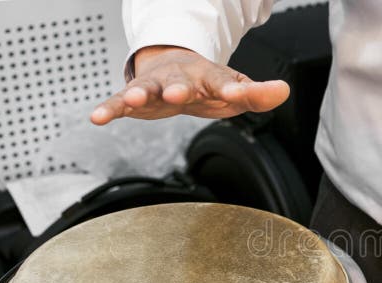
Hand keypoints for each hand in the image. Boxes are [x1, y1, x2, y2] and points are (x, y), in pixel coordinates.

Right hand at [90, 46, 289, 124]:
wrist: (175, 66)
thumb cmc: (209, 83)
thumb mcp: (236, 89)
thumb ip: (258, 94)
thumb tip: (284, 91)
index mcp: (210, 77)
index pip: (224, 83)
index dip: (234, 89)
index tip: (242, 94)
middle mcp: (181, 78)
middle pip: (180, 83)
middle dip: (179, 88)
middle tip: (179, 93)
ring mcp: (156, 86)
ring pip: (146, 89)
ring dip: (138, 94)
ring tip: (130, 100)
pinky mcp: (137, 98)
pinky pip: (119, 103)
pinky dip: (109, 109)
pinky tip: (97, 117)